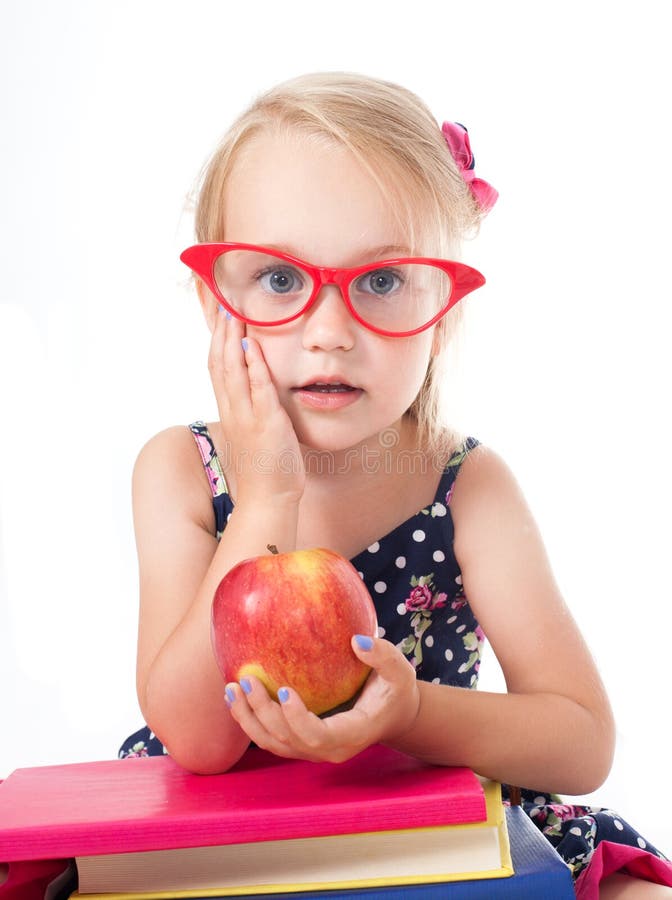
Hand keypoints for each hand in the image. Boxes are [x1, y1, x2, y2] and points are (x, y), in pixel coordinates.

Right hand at [208, 309, 304, 504]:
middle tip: (219, 302)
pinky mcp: (266, 425)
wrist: (268, 500)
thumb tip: (253, 383)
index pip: (216, 367)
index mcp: (230, 410)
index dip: (215, 339)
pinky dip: (254, 368)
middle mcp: (233, 411)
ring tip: (232, 315)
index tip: (216, 313)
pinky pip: (258, 391)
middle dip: (218, 332)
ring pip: (232, 373)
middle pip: (218, 364)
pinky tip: (253, 347)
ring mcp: (247, 418)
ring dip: (232, 342)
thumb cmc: (266, 467)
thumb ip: (251, 405)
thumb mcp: (254, 429)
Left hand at [223, 637, 420, 762]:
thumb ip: (383, 655)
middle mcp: (328, 750)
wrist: (392, 714)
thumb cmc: (395, 689)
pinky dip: (250, 719)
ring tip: (232, 689)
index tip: (284, 688)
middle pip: (287, 741)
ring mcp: (312, 750)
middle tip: (246, 680)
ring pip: (273, 744)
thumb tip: (358, 640)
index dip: (296, 718)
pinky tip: (237, 695)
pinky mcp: (300, 742)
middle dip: (262, 713)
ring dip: (248, 719)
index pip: (317, 735)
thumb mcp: (399, 670)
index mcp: (351, 735)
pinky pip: (270, 737)